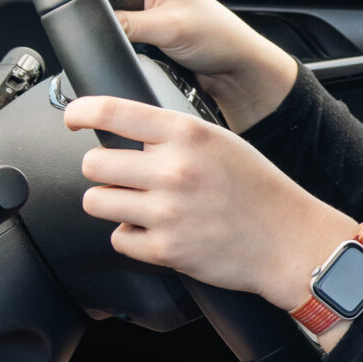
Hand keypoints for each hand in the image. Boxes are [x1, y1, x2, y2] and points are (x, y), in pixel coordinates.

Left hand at [65, 95, 354, 309]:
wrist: (290, 241)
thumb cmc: (259, 191)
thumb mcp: (222, 143)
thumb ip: (174, 135)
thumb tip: (125, 132)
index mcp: (188, 134)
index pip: (112, 112)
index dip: (80, 112)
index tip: (73, 118)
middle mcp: (174, 169)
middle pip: (93, 163)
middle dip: (102, 171)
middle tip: (122, 177)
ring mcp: (167, 211)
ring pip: (97, 201)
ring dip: (111, 204)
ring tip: (138, 206)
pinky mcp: (164, 249)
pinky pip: (118, 239)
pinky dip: (132, 238)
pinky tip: (158, 231)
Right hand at [107, 0, 297, 131]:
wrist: (234, 67)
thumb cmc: (217, 36)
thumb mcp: (166, 27)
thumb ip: (127, 23)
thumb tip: (96, 24)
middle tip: (90, 10)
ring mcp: (143, 4)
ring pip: (106, 4)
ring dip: (103, 16)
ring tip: (115, 28)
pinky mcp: (143, 26)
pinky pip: (116, 25)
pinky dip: (114, 33)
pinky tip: (121, 41)